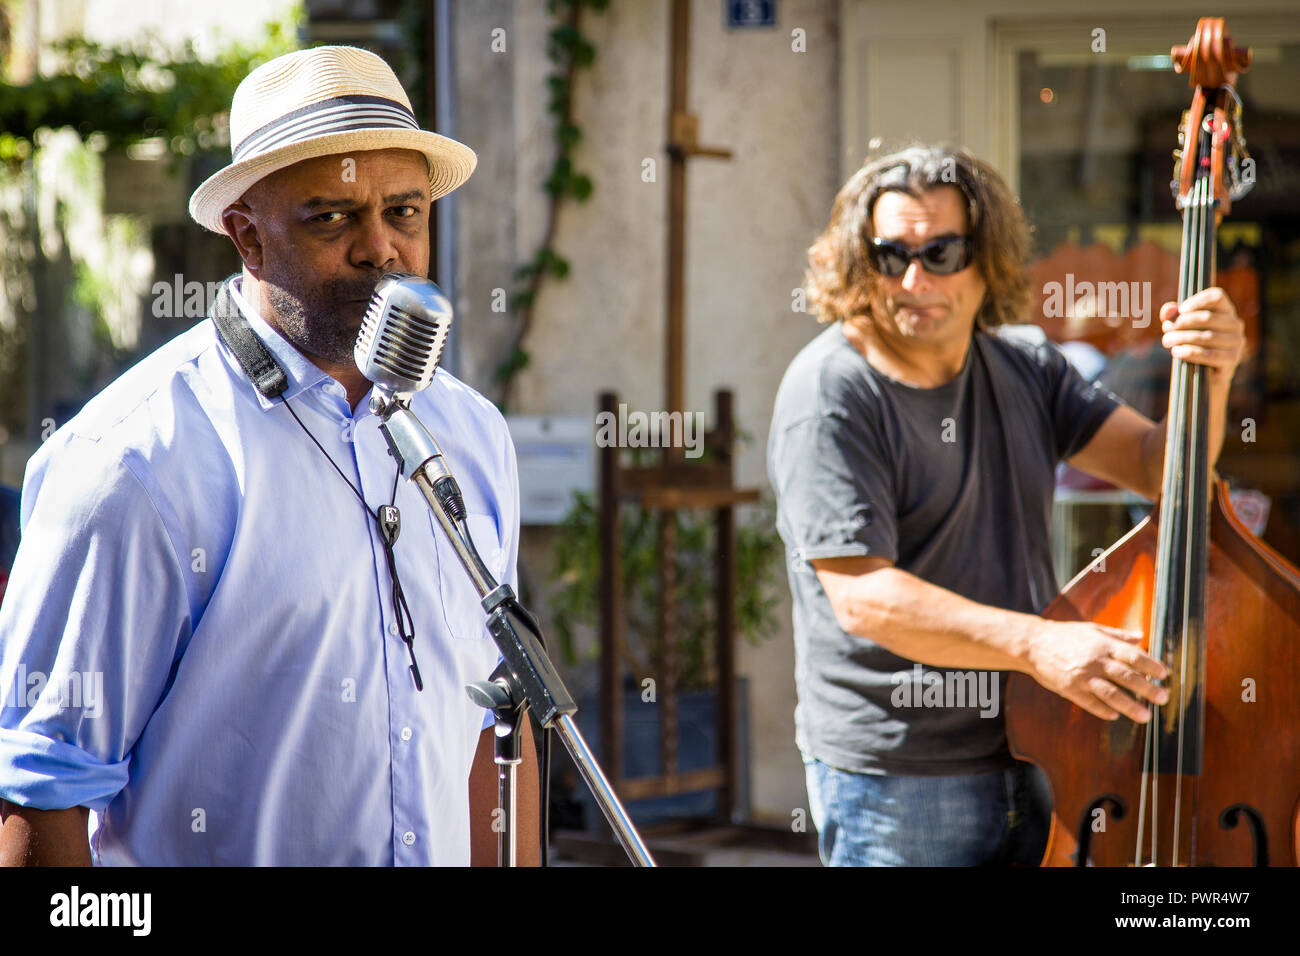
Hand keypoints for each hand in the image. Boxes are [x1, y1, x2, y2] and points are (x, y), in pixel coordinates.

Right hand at [1025, 621, 1168, 721]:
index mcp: (1102, 644)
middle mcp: (1095, 661)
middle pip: (1126, 677)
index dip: (1150, 665)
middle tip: (1163, 698)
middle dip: (1147, 689)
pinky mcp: (1070, 689)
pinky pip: (1090, 703)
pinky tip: (1115, 716)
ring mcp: (1082, 676)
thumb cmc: (1065, 635)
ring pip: (1111, 694)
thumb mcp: (1092, 629)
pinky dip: (1104, 711)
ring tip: (1145, 716)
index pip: (1133, 656)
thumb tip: (1142, 637)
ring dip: (1130, 706)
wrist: (1033, 643)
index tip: (1164, 674)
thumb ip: (1118, 635)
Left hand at [1158, 287, 1243, 390]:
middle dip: (1182, 323)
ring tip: (1167, 342)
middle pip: (1208, 317)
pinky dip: (1190, 352)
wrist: (1203, 374)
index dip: (1198, 301)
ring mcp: (1237, 341)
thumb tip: (1168, 310)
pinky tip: (1177, 352)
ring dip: (1182, 338)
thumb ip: (1172, 316)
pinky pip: (1210, 354)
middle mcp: (1235, 323)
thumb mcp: (1179, 327)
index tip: (1181, 310)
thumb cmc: (1191, 343)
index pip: (1217, 297)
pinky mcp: (1233, 358)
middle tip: (1166, 331)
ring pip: (1207, 336)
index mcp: (1225, 310)